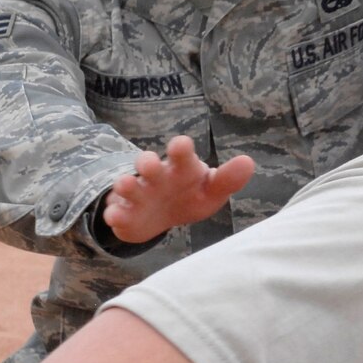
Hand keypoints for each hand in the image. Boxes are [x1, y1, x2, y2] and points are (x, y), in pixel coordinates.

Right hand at [102, 136, 255, 242]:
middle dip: (147, 162)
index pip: (181, 153)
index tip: (182, 145)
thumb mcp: (211, 190)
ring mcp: (137, 192)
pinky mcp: (124, 211)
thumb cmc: (190, 194)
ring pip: (127, 185)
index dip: (181, 148)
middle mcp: (156, 175)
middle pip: (148, 163)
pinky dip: (114, 213)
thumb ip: (228, 179)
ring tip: (125, 185)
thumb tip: (248, 162)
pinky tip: (115, 217)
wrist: (162, 215)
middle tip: (149, 165)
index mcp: (180, 167)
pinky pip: (115, 211)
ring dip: (125, 184)